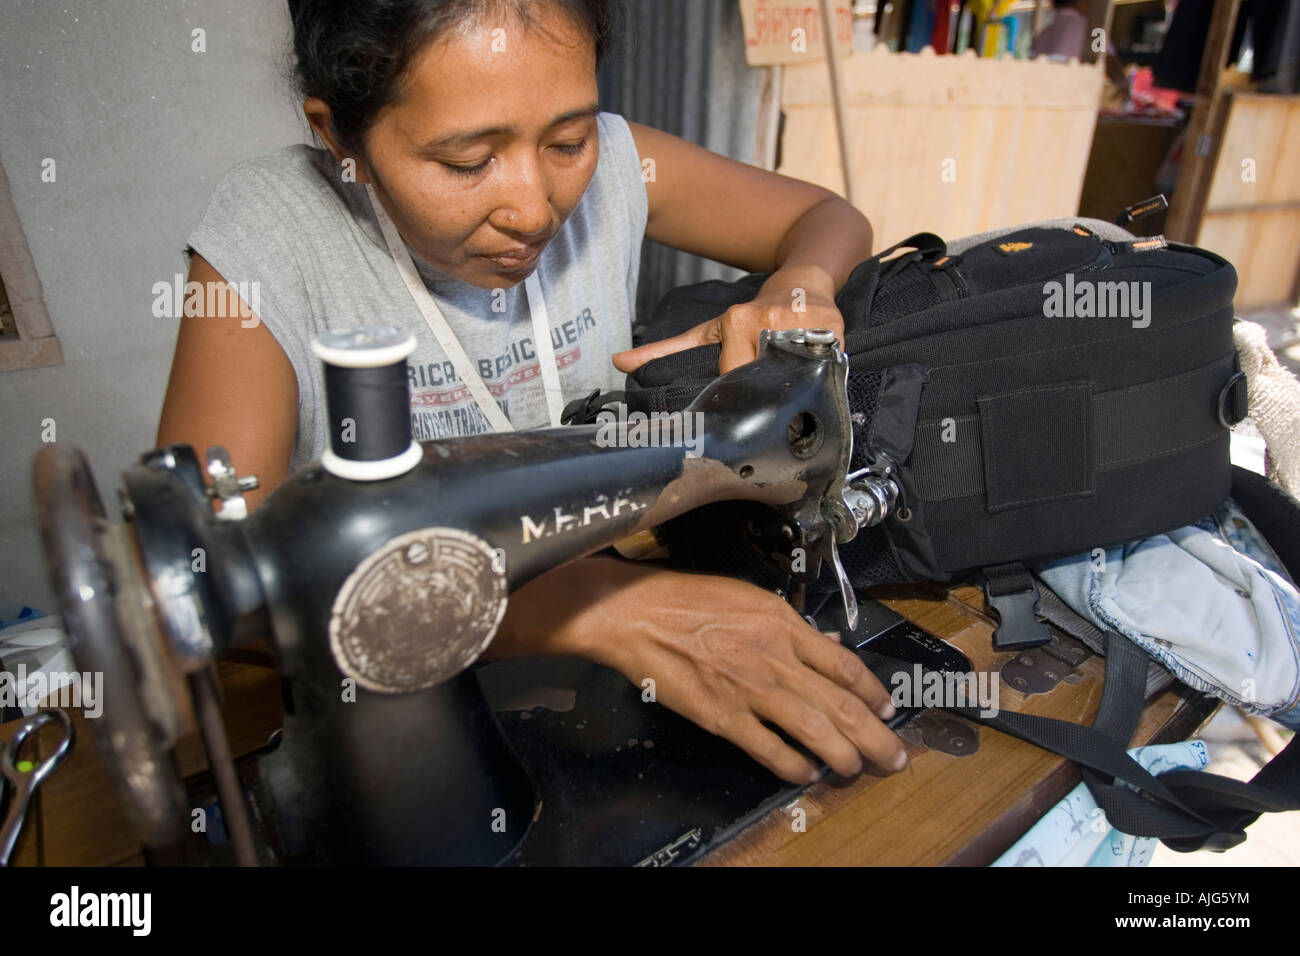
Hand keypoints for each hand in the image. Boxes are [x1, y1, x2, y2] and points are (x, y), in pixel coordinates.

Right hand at [540, 558, 907, 783]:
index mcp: (784, 625)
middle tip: (894, 756)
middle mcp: (775, 658)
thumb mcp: (751, 599)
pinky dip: (794, 766)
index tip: (887, 708)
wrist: (638, 614)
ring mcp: (750, 690)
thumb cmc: (691, 600)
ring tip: (857, 769)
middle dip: (874, 735)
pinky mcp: (722, 717)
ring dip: (844, 755)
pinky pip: (769, 749)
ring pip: (814, 730)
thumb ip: (793, 627)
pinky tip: (807, 775)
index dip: (874, 692)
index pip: (845, 666)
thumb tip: (831, 648)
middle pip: (841, 704)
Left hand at [613, 266, 845, 375]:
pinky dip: (824, 374)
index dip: (735, 394)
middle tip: (769, 393)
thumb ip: (668, 349)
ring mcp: (801, 324)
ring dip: (795, 386)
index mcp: (736, 323)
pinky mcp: (833, 327)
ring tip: (794, 381)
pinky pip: (828, 367)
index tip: (736, 401)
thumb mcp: (711, 327)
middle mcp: (766, 321)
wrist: (805, 277)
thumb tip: (618, 362)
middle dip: (765, 393)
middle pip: (761, 381)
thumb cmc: (756, 311)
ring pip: (795, 378)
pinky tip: (821, 371)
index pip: (732, 378)